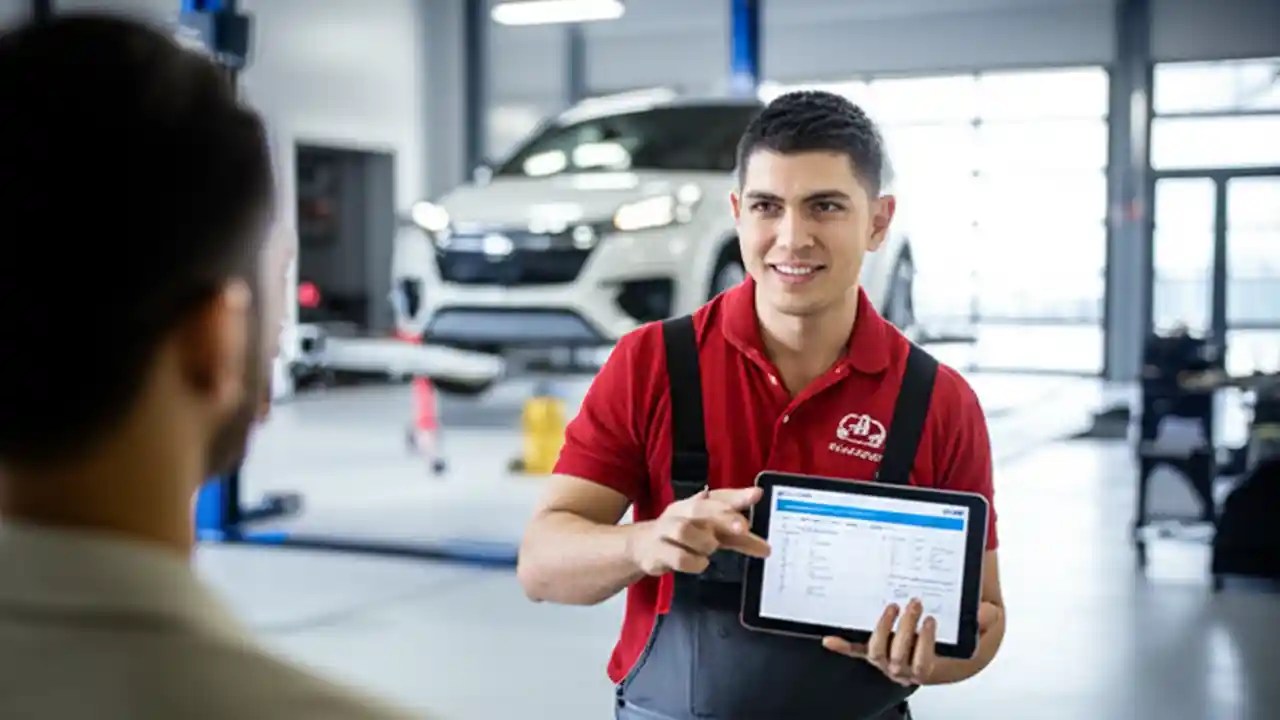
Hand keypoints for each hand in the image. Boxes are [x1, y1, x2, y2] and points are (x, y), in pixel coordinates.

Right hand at [627, 487, 769, 575]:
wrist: (643, 547)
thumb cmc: (685, 538)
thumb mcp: (712, 534)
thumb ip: (738, 540)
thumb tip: (767, 549)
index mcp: (696, 504)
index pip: (718, 496)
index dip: (737, 495)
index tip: (758, 494)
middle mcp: (680, 512)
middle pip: (700, 509)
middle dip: (722, 516)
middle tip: (743, 527)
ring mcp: (665, 530)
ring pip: (684, 530)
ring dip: (703, 541)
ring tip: (711, 547)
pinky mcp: (657, 552)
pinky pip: (677, 557)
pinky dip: (693, 561)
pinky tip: (700, 563)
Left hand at [822, 600, 1002, 685]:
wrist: (945, 649)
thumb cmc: (960, 638)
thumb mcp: (980, 627)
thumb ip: (985, 620)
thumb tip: (985, 614)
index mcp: (927, 668)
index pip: (922, 664)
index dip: (924, 643)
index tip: (930, 620)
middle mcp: (902, 669)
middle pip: (897, 655)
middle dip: (906, 629)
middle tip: (914, 604)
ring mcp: (884, 660)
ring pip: (876, 652)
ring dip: (881, 629)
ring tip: (892, 607)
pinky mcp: (872, 650)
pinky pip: (856, 651)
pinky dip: (843, 646)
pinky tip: (830, 638)